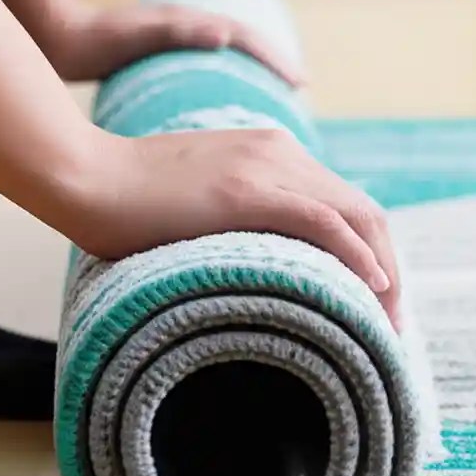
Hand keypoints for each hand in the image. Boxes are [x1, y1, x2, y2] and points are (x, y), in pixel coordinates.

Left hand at [45, 4, 304, 85]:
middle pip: (247, 49)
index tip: (301, 83)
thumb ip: (180, 32)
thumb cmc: (95, 39)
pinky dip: (228, 90)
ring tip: (275, 107)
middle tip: (301, 93)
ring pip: (231, 64)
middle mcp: (191, 31)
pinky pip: (210, 77)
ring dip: (255, 80)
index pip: (248, 39)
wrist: (59, 38)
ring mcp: (180, 46)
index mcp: (191, 24)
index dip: (276, 59)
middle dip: (275, 68)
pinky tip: (229, 118)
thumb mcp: (137, 35)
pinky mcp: (168, 64)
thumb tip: (224, 35)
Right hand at [62, 128, 399, 327]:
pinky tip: (373, 286)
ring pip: (355, 216)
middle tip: (393, 323)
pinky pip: (323, 222)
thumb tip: (251, 272)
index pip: (343, 204)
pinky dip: (356, 254)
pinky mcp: (246, 191)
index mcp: (271, 153)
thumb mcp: (197, 204)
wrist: (82, 176)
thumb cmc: (124, 203)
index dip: (370, 253)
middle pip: (363, 211)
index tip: (374, 302)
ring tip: (389, 321)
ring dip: (384, 271)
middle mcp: (279, 152)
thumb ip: (233, 222)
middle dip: (390, 268)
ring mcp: (265, 168)